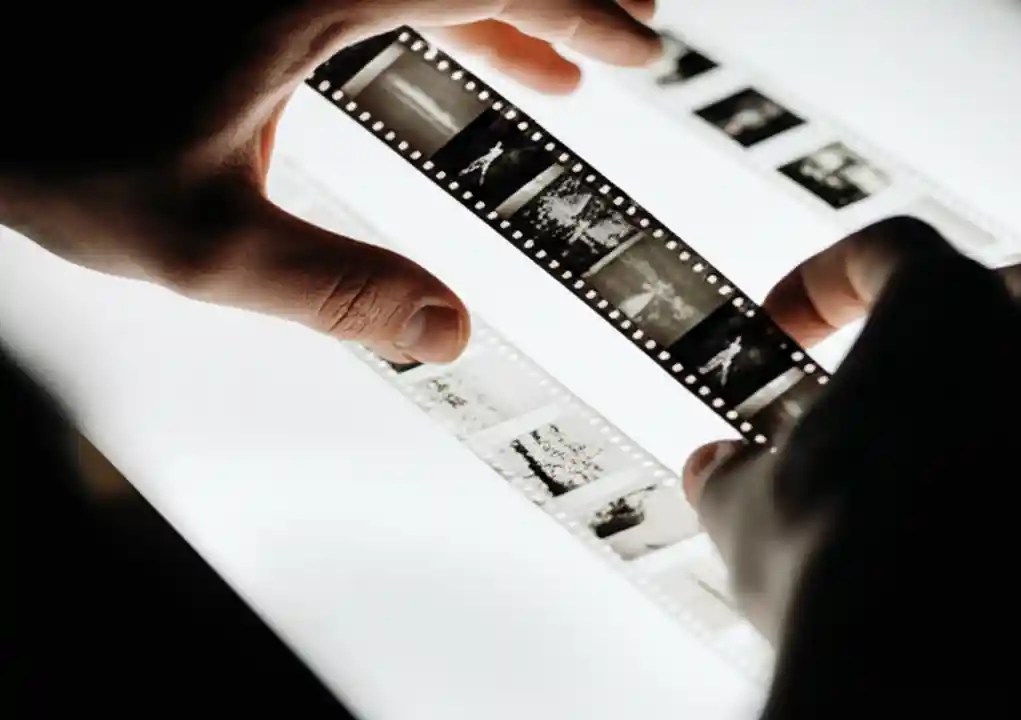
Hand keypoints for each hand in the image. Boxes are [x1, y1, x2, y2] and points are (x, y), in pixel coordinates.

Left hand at [0, 0, 660, 364]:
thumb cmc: (45, 128)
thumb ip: (333, 288)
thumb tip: (443, 331)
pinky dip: (434, 9)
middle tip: (628, 30)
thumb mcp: (200, 239)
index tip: (640, 44)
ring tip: (562, 63)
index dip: (581, 6)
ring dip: (502, 3)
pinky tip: (449, 58)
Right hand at [681, 217, 1020, 714]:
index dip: (829, 279)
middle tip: (929, 359)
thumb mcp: (748, 506)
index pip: (888, 249)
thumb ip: (731, 474)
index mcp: (935, 315)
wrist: (931, 659)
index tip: (791, 323)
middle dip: (980, 311)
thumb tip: (713, 470)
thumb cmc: (838, 559)